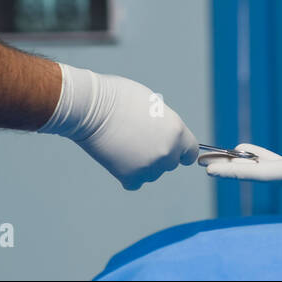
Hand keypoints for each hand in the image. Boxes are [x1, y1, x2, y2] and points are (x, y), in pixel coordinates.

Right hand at [39, 63, 199, 189]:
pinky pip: (135, 182)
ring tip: (124, 144)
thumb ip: (164, 126)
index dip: (180, 151)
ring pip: (152, 173)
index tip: (170, 149)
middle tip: (138, 140)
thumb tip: (166, 137)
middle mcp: (167, 152)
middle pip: (170, 163)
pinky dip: (127, 174)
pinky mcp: (130, 178)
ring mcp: (150, 168)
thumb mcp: (153, 106)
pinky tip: (117, 157)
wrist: (91, 108)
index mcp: (176, 131)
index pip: (190, 153)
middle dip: (158, 155)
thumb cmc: (119, 99)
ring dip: (142, 164)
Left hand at [202, 108, 281, 192]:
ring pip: (275, 172)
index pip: (261, 173)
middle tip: (207, 161)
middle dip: (235, 167)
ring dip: (251, 163)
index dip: (233, 169)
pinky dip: (269, 161)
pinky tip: (260, 153)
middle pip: (262, 174)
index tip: (208, 167)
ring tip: (228, 154)